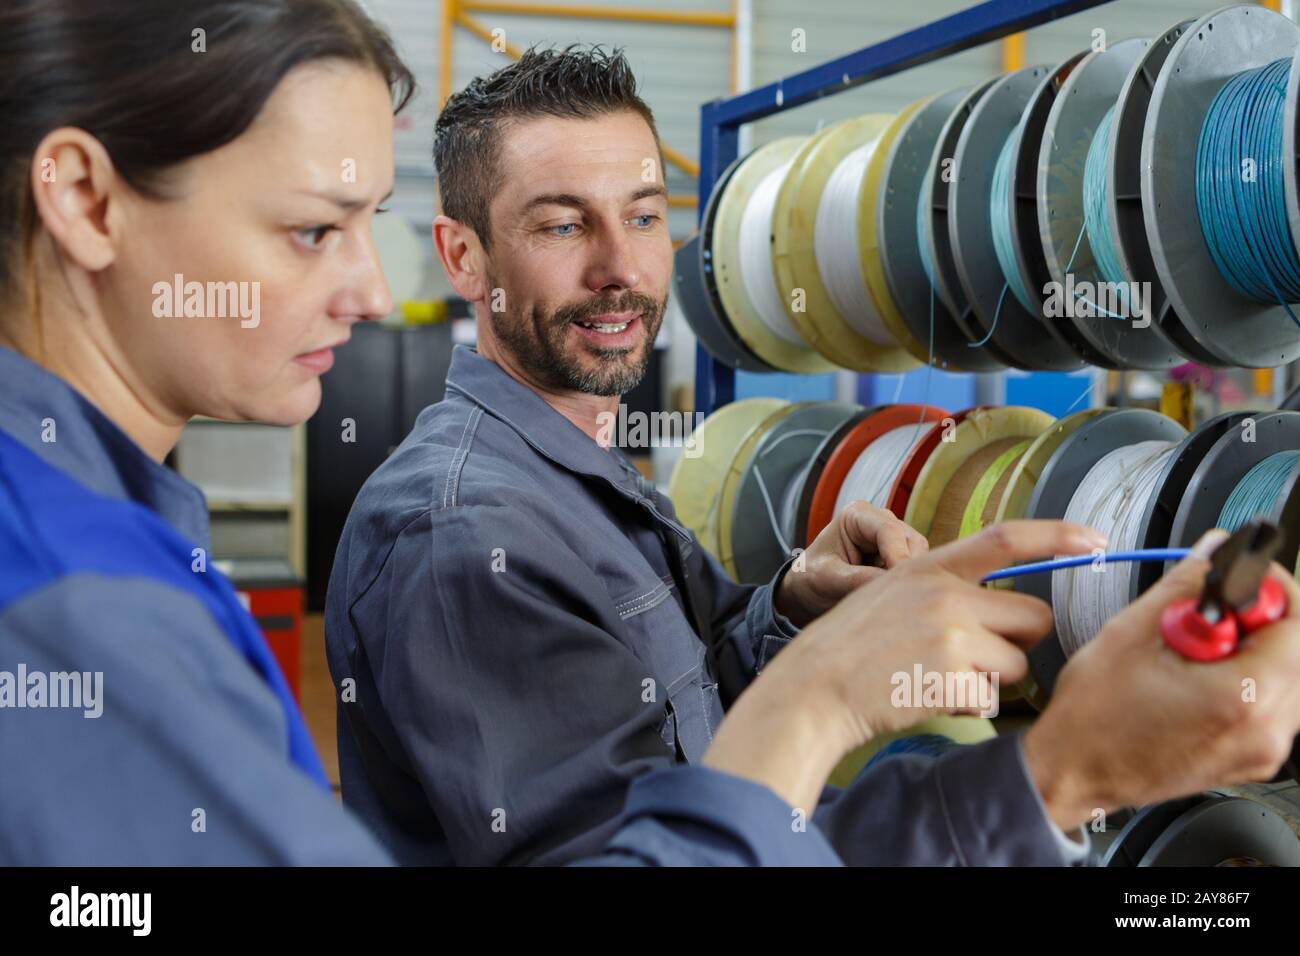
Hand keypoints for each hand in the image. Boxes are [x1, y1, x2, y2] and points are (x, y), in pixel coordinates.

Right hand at [711, 520, 1105, 810]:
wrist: (814, 686)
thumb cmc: (852, 646)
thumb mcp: (890, 592)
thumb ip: (944, 588)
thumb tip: (1004, 606)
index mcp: (929, 566)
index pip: (1006, 538)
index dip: (1057, 535)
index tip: (1095, 538)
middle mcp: (945, 594)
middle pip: (1033, 616)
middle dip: (1016, 641)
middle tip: (973, 656)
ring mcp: (950, 635)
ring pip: (1018, 663)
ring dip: (991, 679)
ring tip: (938, 677)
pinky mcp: (952, 677)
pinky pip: (992, 698)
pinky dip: (969, 705)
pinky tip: (928, 697)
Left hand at [774, 501, 929, 626]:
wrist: (808, 587)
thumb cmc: (812, 577)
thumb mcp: (828, 578)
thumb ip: (857, 578)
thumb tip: (892, 584)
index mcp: (857, 514)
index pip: (889, 531)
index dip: (900, 558)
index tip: (902, 586)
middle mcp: (880, 519)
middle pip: (912, 542)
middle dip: (908, 570)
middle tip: (900, 599)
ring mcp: (894, 536)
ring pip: (919, 556)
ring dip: (910, 578)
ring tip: (892, 600)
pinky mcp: (901, 555)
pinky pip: (917, 569)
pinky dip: (910, 583)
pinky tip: (896, 599)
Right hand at [1024, 530, 1299, 831]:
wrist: (1075, 770)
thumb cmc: (1094, 716)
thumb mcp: (1131, 632)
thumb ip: (1185, 585)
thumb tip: (1216, 552)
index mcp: (1244, 696)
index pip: (1296, 622)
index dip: (1268, 590)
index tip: (1238, 580)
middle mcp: (1266, 730)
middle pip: (1295, 650)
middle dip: (1255, 621)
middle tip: (1203, 617)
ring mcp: (1263, 750)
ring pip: (1285, 676)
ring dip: (1249, 651)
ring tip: (1194, 654)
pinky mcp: (1254, 758)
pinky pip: (1271, 704)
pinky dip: (1243, 680)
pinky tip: (1198, 680)